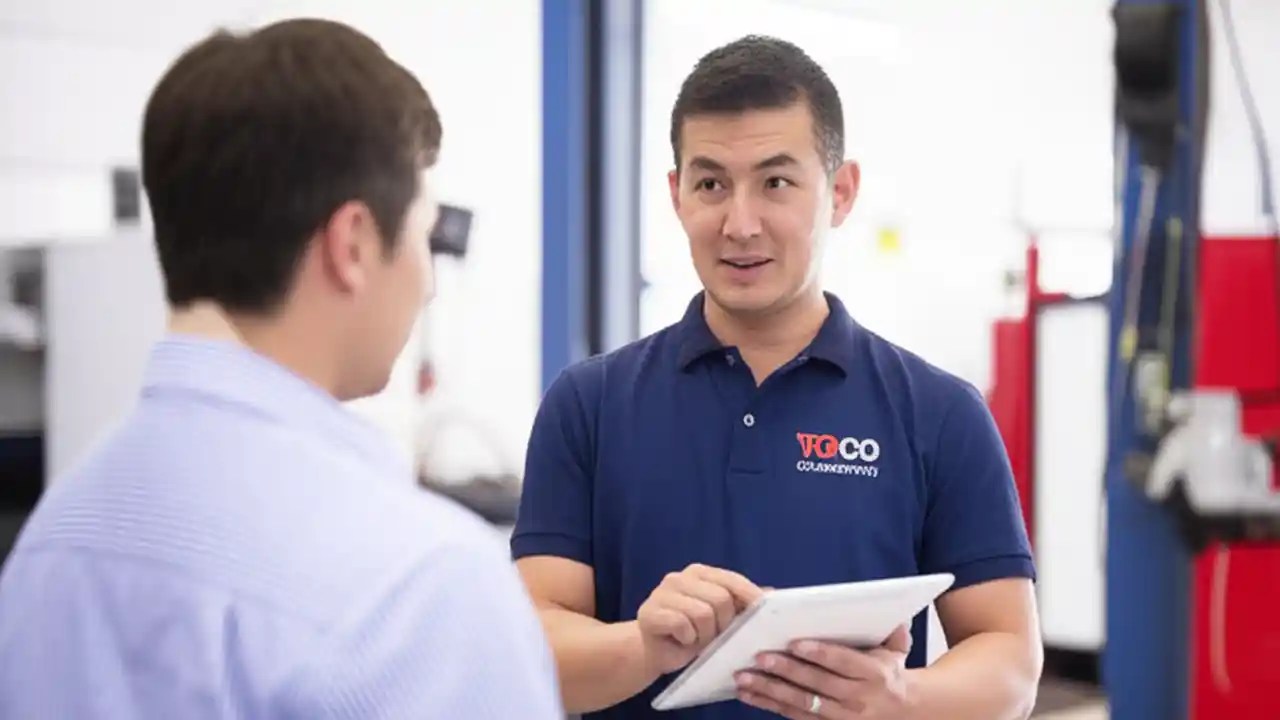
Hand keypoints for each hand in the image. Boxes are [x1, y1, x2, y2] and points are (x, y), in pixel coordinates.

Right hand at [636, 563, 763, 675]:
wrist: (653, 652)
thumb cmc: (691, 635)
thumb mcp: (720, 619)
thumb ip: (741, 604)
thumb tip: (771, 592)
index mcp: (700, 573)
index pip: (732, 580)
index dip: (750, 596)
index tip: (762, 612)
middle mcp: (680, 577)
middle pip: (721, 598)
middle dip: (724, 624)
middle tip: (715, 637)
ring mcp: (662, 592)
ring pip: (702, 613)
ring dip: (705, 635)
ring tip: (697, 640)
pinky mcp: (649, 612)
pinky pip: (681, 625)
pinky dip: (687, 639)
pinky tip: (681, 641)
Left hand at [735, 624, 913, 718]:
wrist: (902, 712)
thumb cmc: (891, 673)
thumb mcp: (898, 651)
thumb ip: (893, 631)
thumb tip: (891, 611)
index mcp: (875, 675)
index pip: (844, 662)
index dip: (819, 653)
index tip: (794, 643)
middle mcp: (858, 699)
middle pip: (817, 683)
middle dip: (786, 670)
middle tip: (760, 657)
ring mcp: (841, 717)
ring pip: (801, 703)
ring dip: (770, 690)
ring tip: (744, 677)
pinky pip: (794, 716)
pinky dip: (769, 705)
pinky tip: (749, 694)